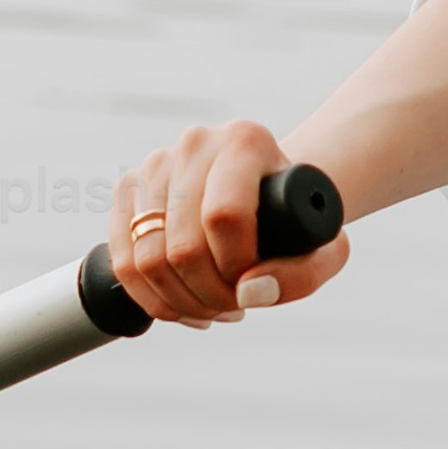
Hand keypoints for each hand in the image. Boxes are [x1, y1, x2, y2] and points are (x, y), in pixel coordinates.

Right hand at [108, 120, 351, 328]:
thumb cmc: (296, 224)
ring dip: (179, 302)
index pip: (224, 216)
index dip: (235, 267)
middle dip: (208, 294)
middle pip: (181, 245)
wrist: (266, 195)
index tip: (251, 283)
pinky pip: (122, 261)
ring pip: (146, 258)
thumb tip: (247, 292)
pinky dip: (150, 299)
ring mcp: (156, 163)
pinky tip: (181, 305)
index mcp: (246, 141)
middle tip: (233, 305)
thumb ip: (302, 275)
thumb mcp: (325, 250)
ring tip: (211, 307)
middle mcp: (196, 143)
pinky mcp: (129, 188)